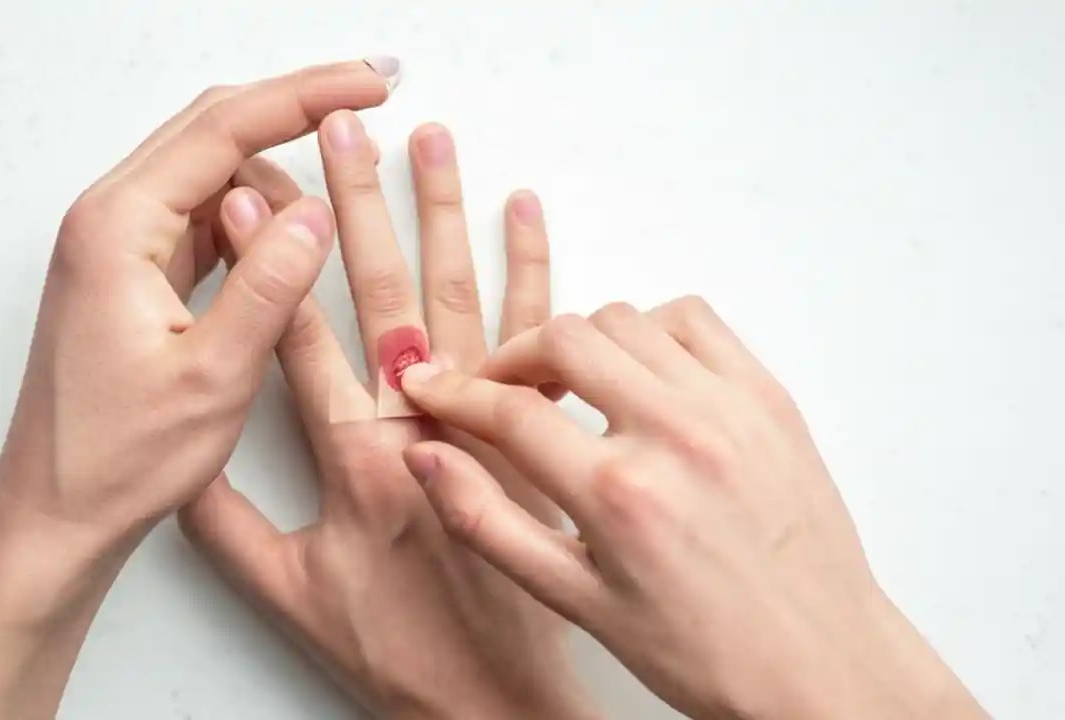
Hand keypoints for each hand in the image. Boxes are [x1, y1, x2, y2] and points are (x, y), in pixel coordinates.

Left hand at [0, 59, 396, 719]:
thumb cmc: (116, 457)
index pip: (224, 129)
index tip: (371, 85)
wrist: (56, 513)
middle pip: (211, 129)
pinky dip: (248, 219)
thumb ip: (269, 284)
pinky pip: (198, 218)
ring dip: (272, 179)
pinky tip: (284, 243)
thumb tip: (316, 212)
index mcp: (117, 229)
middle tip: (370, 103)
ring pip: (207, 173)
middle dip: (294, 110)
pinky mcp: (128, 274)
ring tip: (328, 218)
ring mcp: (114, 246)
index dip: (306, 97)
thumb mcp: (215, 376)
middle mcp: (107, 221)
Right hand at [180, 116, 596, 719]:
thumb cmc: (398, 654)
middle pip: (382, 293)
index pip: (300, 334)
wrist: (496, 697)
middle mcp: (422, 427)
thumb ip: (221, 526)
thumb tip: (172, 463)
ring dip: (443, 213)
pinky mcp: (541, 432)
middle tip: (338, 131)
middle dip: (355, 204)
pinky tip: (524, 211)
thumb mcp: (286, 598)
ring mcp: (487, 424)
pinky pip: (540, 335)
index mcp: (354, 458)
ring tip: (431, 141)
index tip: (245, 192)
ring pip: (460, 297)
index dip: (267, 259)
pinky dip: (533, 268)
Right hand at [396, 302, 988, 719]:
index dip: (454, 391)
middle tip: (502, 390)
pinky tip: (640, 375)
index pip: (510, 410)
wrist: (820, 663)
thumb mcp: (575, 602)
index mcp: (620, 496)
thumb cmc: (704, 648)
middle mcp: (678, 437)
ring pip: (626, 318)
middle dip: (514, 358)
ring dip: (582, 342)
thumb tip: (425, 456)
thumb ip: (487, 522)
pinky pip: (695, 321)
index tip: (430, 385)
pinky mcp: (770, 398)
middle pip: (564, 339)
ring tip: (573, 388)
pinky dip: (652, 331)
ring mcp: (731, 409)